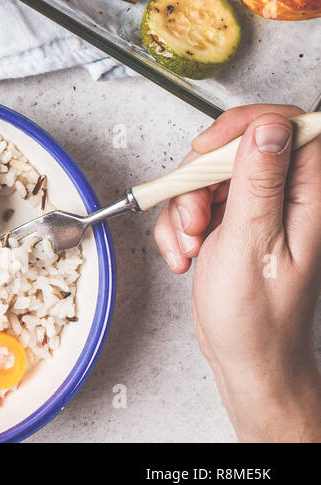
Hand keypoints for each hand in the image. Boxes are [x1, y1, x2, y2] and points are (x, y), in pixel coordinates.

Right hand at [154, 104, 320, 440]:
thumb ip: (259, 181)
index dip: (248, 125)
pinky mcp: (232, 223)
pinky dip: (178, 226)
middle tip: (196, 212)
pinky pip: (195, 201)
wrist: (246, 360)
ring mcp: (258, 211)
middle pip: (237, 148)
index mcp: (307, 200)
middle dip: (200, 177)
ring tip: (190, 242)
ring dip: (184, 206)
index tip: (212, 147)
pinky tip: (185, 252)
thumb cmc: (258, 319)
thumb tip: (269, 128)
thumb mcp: (252, 244)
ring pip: (209, 175)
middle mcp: (285, 200)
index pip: (290, 128)